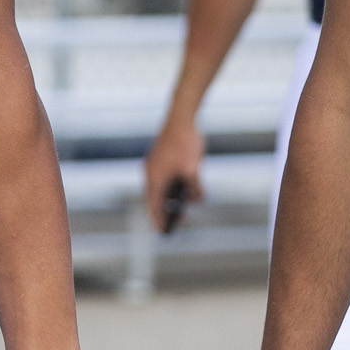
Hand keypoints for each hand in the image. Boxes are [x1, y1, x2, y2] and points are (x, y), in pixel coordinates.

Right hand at [143, 116, 205, 230]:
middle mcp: (151, 172)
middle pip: (157, 197)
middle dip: (169, 208)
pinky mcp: (160, 156)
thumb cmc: (185, 143)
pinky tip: (188, 184)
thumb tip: (199, 199)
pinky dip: (174, 183)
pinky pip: (165, 175)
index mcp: (155, 179)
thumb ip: (196, 189)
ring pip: (162, 186)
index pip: (153, 206)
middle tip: (182, 218)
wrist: (181, 117)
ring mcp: (154, 163)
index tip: (162, 232)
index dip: (158, 220)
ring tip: (189, 201)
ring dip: (174, 195)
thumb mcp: (194, 171)